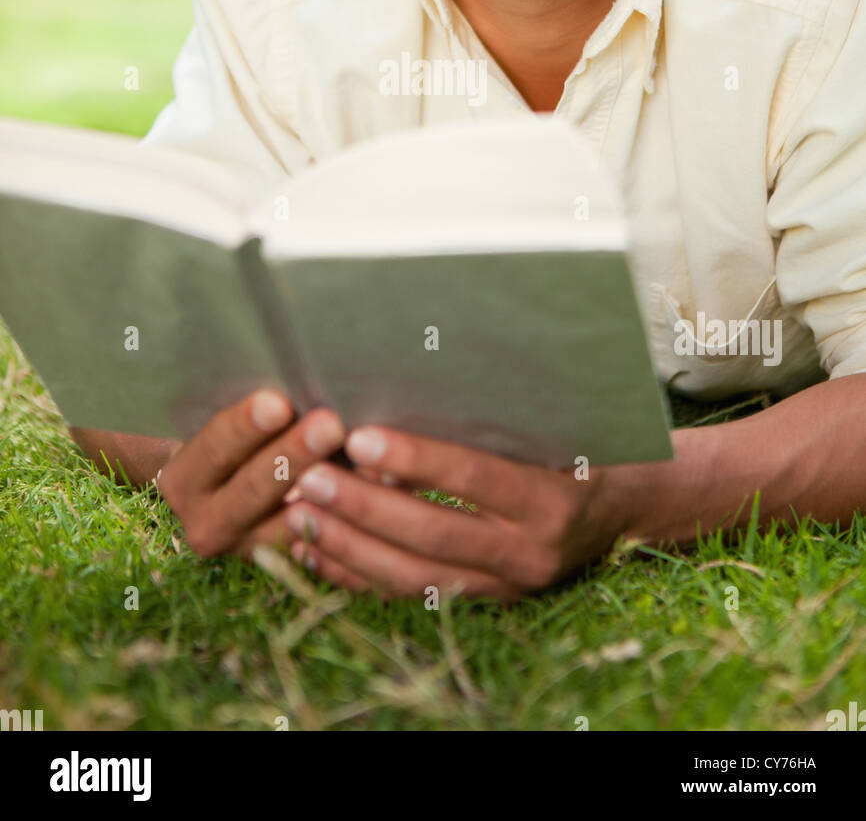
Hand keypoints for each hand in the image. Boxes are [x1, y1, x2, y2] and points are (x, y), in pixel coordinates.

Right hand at [156, 390, 347, 558]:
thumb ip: (259, 409)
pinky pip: (322, 546)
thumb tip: (304, 382)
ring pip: (290, 522)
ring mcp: (246, 550)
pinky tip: (382, 490)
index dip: (245, 426)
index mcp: (184, 481)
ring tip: (365, 461)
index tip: (279, 403)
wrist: (228, 491)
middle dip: (293, 454)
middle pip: (253, 488)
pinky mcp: (285, 563)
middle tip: (329, 425)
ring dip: (330, 491)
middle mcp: (207, 524)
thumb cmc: (238, 438)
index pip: (214, 448)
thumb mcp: (230, 424)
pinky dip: (352, 518)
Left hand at [282, 427, 626, 601]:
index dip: (415, 459)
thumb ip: (485, 419)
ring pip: (417, 577)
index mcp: (551, 497)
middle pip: (434, 534)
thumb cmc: (577, 444)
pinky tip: (318, 552)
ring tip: (300, 514)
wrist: (625, 507)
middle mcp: (532, 552)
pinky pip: (413, 597)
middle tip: (309, 479)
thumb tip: (397, 402)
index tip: (359, 439)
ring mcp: (508, 587)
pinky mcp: (487, 604)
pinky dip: (359, 576)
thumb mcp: (546, 423)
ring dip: (350, 547)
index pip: (474, 477)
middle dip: (363, 508)